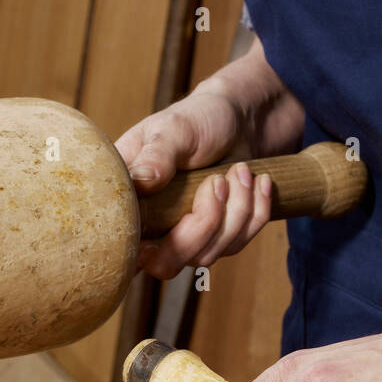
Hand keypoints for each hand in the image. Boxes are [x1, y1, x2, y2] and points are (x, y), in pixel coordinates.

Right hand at [115, 89, 273, 279]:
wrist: (240, 119)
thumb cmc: (199, 118)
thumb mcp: (175, 129)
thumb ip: (157, 156)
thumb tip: (139, 183)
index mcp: (128, 197)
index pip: (122, 243)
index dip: (140, 248)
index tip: (176, 213)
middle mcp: (151, 224)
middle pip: (166, 263)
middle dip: (203, 226)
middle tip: (219, 181)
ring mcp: (185, 236)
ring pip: (207, 255)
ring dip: (234, 211)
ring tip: (241, 170)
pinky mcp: (218, 238)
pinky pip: (237, 244)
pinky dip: (255, 213)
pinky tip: (259, 182)